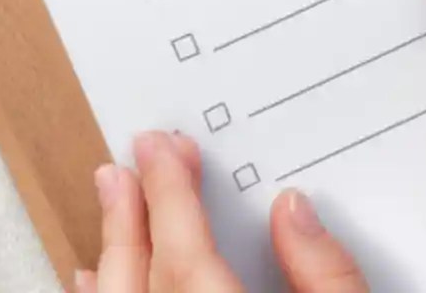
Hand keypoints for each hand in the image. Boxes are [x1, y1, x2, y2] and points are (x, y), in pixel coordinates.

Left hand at [75, 132, 366, 292]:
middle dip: (132, 214)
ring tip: (111, 199)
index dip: (169, 196)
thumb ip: (329, 274)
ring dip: (112, 249)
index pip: (186, 259)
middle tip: (131, 161)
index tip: (161, 148)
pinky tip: (96, 276)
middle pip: (139, 277)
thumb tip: (295, 208)